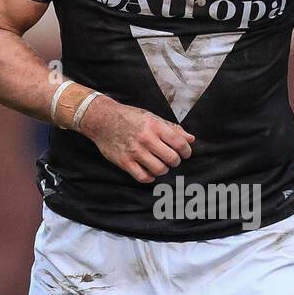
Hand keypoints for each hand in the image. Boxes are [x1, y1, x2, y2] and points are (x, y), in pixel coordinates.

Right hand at [78, 95, 194, 182]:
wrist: (102, 120)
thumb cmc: (129, 118)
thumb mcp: (152, 118)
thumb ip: (172, 129)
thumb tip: (191, 139)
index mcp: (155, 126)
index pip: (179, 143)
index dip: (186, 151)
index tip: (185, 153)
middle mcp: (146, 139)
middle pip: (171, 158)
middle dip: (175, 161)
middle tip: (171, 159)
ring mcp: (135, 152)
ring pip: (159, 169)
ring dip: (163, 169)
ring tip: (160, 164)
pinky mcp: (124, 162)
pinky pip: (143, 177)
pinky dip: (149, 177)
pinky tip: (149, 171)